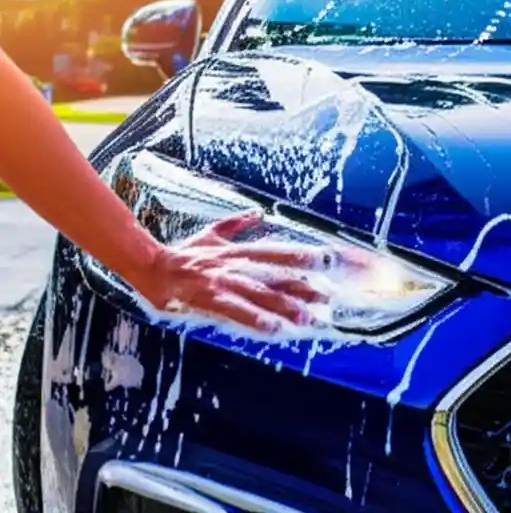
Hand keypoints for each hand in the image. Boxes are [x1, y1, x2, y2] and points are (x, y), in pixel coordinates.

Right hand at [130, 212, 330, 332]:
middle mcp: (236, 265)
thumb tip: (258, 213)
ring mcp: (223, 282)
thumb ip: (236, 224)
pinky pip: (235, 310)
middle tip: (328, 299)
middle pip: (275, 276)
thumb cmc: (183, 254)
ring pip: (259, 294)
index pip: (278, 253)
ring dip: (285, 306)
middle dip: (303, 288)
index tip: (328, 261)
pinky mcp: (208, 298)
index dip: (303, 257)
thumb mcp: (211, 235)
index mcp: (239, 251)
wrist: (150, 266)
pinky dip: (255, 319)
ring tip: (307, 319)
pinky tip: (272, 329)